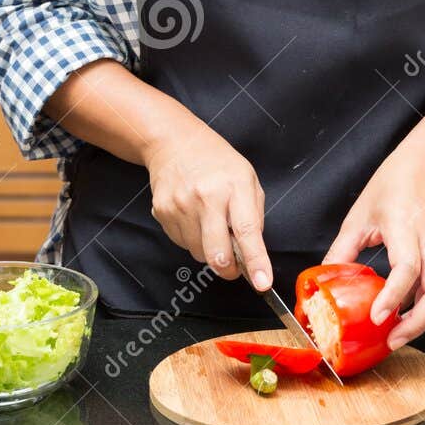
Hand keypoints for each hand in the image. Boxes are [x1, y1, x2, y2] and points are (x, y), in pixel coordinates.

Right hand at [143, 117, 271, 287]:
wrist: (175, 142)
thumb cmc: (217, 162)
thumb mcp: (248, 178)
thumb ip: (254, 215)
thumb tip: (251, 253)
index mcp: (235, 186)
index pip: (247, 231)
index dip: (256, 261)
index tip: (262, 283)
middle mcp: (206, 196)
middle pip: (217, 254)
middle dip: (229, 269)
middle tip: (235, 266)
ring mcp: (181, 204)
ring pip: (198, 254)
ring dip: (209, 250)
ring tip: (210, 223)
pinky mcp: (162, 211)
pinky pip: (181, 243)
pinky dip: (192, 239)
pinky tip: (193, 217)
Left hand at [322, 152, 424, 347]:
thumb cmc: (396, 182)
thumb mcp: (360, 214)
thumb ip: (343, 250)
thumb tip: (326, 280)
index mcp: (405, 226)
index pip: (407, 268)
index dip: (394, 296)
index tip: (378, 317)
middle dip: (419, 322)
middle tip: (393, 340)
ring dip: (422, 317)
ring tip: (395, 332)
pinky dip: (423, 301)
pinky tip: (403, 308)